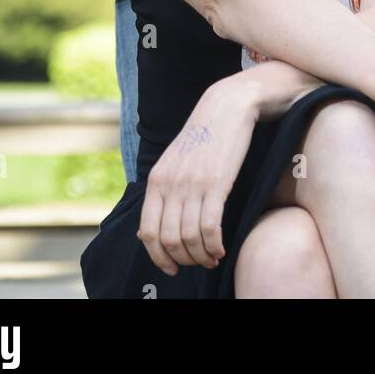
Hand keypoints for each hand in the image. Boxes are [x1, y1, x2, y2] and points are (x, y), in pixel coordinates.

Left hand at [136, 76, 258, 274]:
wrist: (227, 105)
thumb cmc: (204, 135)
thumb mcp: (174, 161)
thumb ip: (164, 190)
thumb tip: (152, 229)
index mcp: (156, 180)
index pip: (147, 233)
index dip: (158, 258)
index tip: (172, 268)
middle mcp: (170, 185)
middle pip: (168, 240)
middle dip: (183, 260)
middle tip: (198, 263)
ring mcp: (192, 184)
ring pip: (189, 238)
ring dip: (201, 256)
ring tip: (212, 258)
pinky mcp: (216, 183)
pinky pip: (210, 228)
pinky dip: (215, 246)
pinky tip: (222, 248)